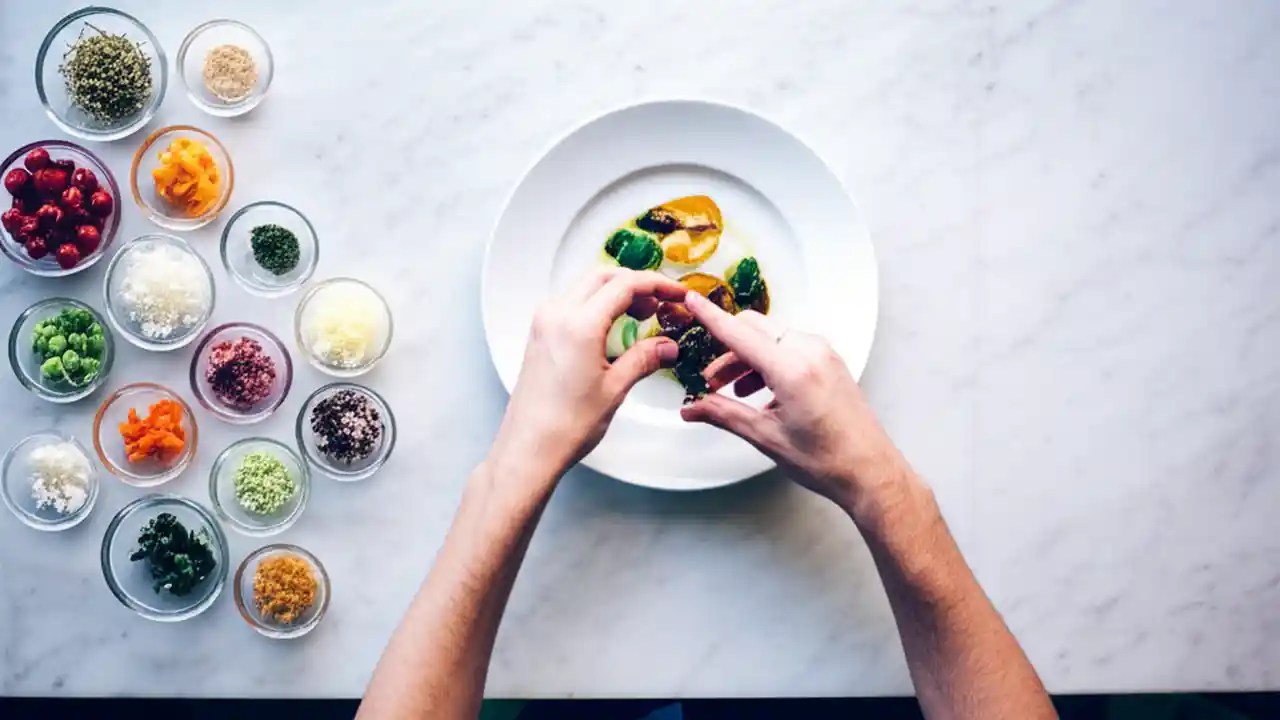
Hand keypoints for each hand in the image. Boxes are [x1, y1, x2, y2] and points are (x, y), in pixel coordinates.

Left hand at [492, 269, 684, 485]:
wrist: (529, 448)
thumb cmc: (566, 425)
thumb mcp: (615, 389)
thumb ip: (644, 358)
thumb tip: (667, 346)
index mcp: (579, 325)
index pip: (625, 285)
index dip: (657, 285)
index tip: (676, 293)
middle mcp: (556, 315)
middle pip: (603, 277)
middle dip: (636, 284)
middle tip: (661, 302)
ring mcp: (544, 322)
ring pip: (585, 287)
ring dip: (615, 292)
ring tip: (642, 315)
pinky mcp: (539, 334)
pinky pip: (571, 303)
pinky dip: (596, 304)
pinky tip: (613, 326)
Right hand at [679, 291, 908, 511]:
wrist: (869, 471)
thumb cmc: (827, 459)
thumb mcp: (766, 437)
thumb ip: (724, 415)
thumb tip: (692, 408)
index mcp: (792, 369)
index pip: (739, 333)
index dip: (710, 317)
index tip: (690, 299)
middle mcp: (809, 352)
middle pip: (754, 329)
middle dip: (728, 350)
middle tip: (711, 380)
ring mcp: (823, 354)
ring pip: (771, 338)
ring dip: (747, 357)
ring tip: (733, 392)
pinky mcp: (830, 362)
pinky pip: (790, 347)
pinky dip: (768, 361)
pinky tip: (760, 393)